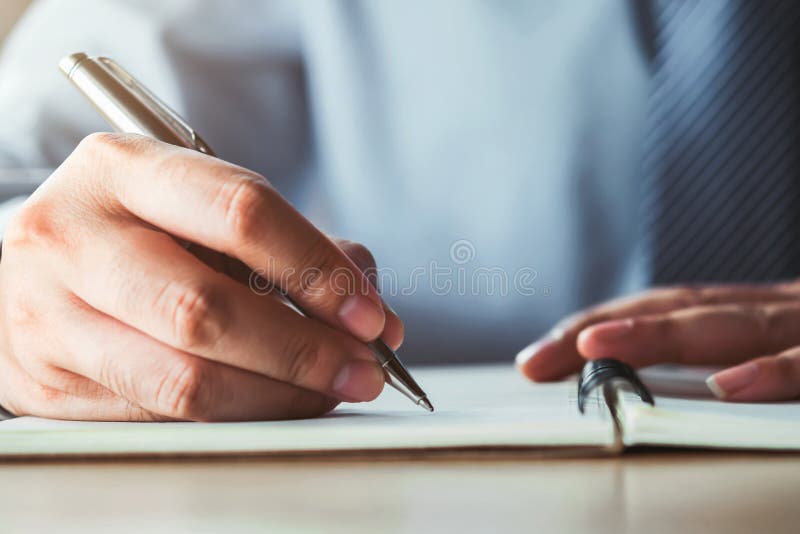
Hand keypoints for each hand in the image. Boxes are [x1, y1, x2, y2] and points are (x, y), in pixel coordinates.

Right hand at [0, 133, 402, 420]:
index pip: (239, 212)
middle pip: (207, 308)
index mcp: (121, 168)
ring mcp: (49, 315)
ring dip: (278, 396)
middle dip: (304, 350)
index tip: (371, 315)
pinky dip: (236, 416)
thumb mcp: (201, 205)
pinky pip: (162, 417)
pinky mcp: (47, 383)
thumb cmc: (136, 230)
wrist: (31, 268)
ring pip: (185, 379)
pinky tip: (275, 403)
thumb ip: (293, 242)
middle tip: (364, 369)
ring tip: (331, 392)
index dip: (317, 270)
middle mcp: (73, 237)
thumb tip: (372, 307)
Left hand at [516, 283, 799, 400]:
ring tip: (595, 345)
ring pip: (734, 323)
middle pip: (675, 311)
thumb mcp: (779, 342)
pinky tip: (730, 385)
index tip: (538, 358)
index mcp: (748, 312)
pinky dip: (774, 369)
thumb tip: (657, 381)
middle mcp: (772, 309)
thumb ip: (727, 351)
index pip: (660, 311)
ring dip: (661, 334)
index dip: (597, 326)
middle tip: (536, 361)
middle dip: (600, 329)